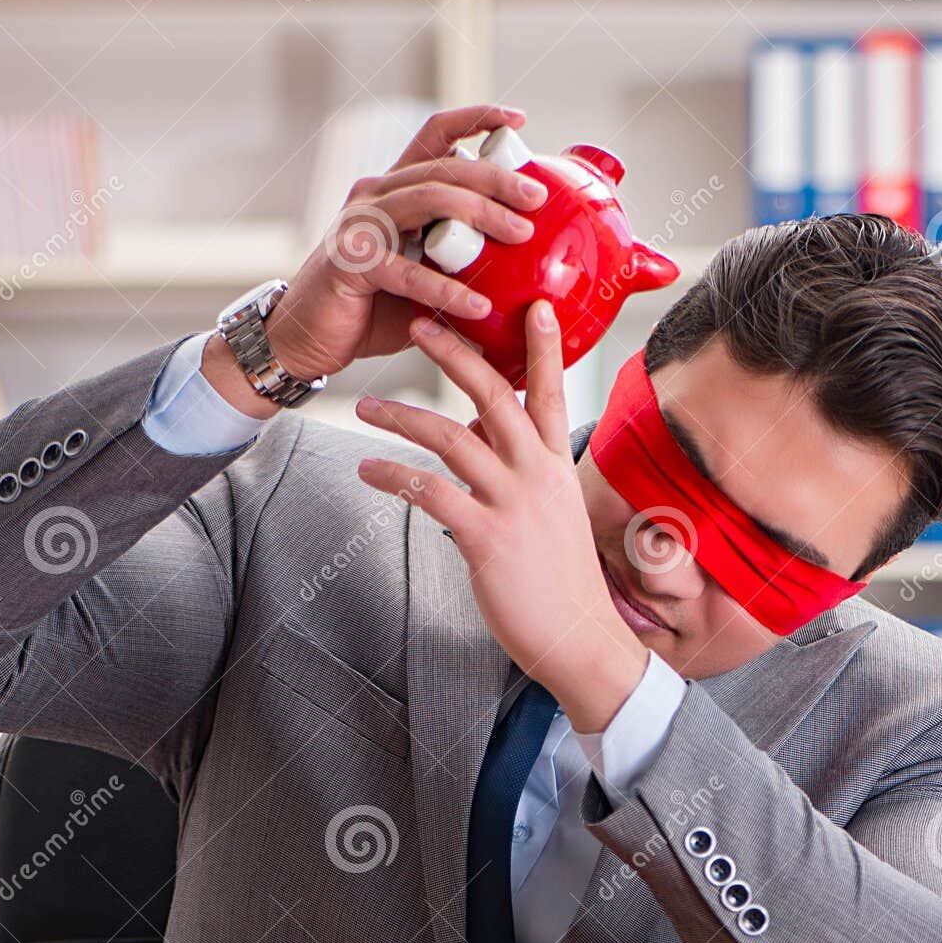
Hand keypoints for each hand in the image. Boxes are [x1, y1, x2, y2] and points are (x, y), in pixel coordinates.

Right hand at [260, 103, 548, 383]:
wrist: (306, 338)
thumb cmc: (370, 309)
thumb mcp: (423, 279)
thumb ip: (459, 265)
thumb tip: (522, 277)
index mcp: (395, 189)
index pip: (436, 135)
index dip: (477, 118)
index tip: (519, 119)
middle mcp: (376, 194)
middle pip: (444, 167)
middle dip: (496, 176)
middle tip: (537, 196)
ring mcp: (360, 223)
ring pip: (428, 200)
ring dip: (480, 215)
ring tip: (520, 234)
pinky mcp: (351, 262)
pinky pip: (407, 271)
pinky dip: (446, 288)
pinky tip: (479, 306)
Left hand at [353, 300, 649, 733]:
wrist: (577, 638)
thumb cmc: (558, 581)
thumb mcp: (548, 515)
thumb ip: (516, 471)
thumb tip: (475, 437)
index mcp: (556, 467)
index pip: (550, 392)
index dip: (543, 347)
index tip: (535, 304)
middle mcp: (537, 476)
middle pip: (494, 396)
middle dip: (456, 354)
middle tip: (422, 322)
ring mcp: (513, 505)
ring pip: (451, 438)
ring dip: (401, 416)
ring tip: (364, 405)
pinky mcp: (486, 539)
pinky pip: (430, 493)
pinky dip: (393, 475)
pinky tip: (367, 468)